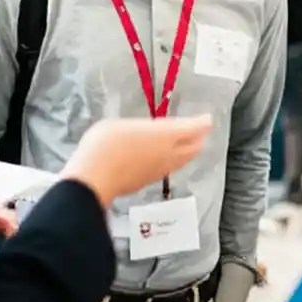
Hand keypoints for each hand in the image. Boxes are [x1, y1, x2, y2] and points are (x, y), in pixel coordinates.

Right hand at [61, 115, 213, 208]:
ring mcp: (159, 170)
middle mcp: (168, 154)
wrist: (94, 179)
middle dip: (199, 138)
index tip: (208, 119)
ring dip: (188, 151)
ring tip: (187, 144)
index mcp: (164, 135)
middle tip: (199, 131)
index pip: (192, 128)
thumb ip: (139, 129)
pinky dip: (173, 161)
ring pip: (182, 160)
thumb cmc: (105, 144)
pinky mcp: (148, 182)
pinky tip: (164, 158)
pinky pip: (168, 168)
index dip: (202, 123)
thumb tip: (144, 134)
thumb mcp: (120, 125)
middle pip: (193, 147)